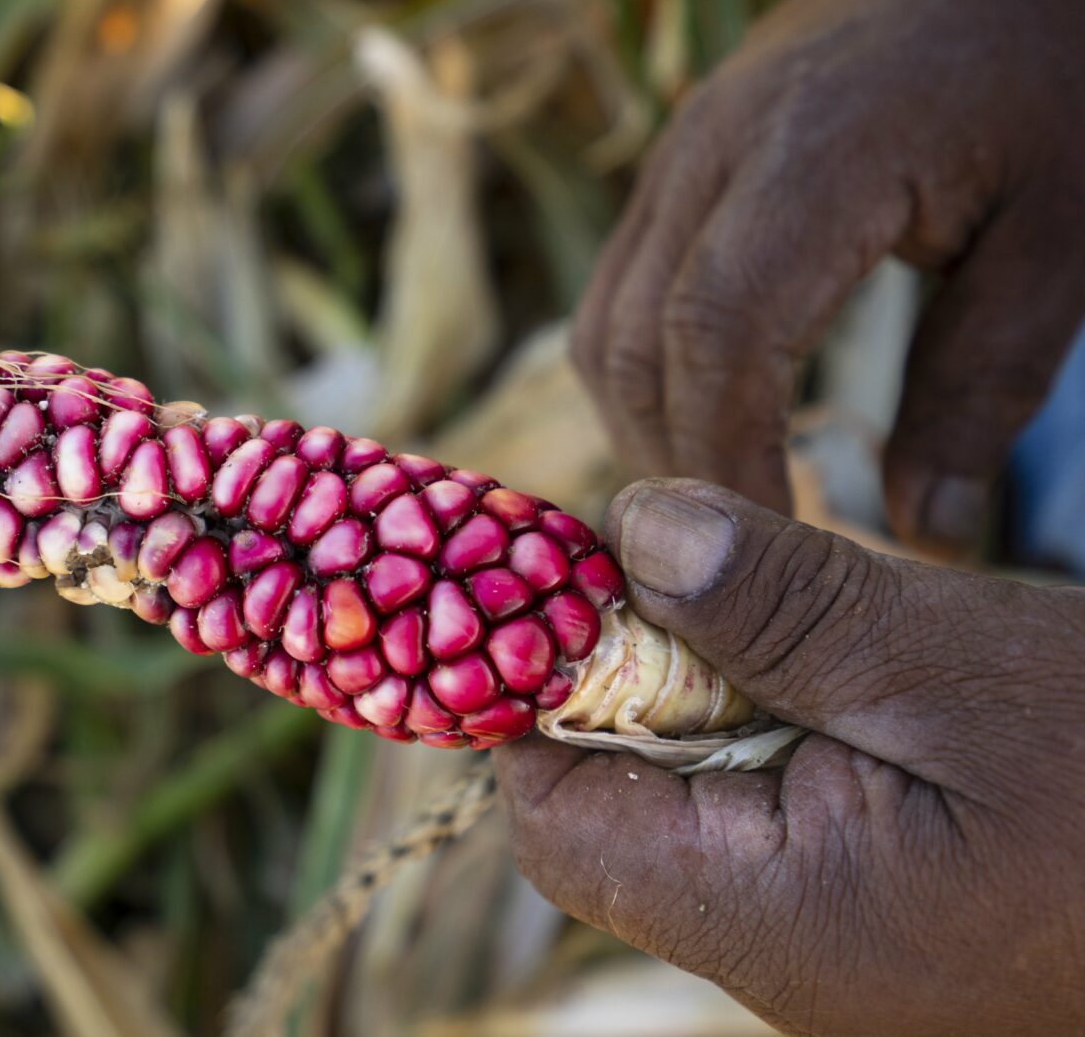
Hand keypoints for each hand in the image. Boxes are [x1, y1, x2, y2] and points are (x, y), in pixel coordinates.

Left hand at [494, 479, 1084, 1035]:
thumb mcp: (952, 664)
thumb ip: (774, 603)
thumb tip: (627, 529)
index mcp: (771, 920)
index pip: (556, 817)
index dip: (534, 690)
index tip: (562, 574)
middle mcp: (771, 956)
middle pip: (605, 810)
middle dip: (624, 680)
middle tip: (688, 573)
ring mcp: (818, 945)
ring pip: (679, 805)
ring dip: (702, 695)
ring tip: (786, 625)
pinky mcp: (862, 912)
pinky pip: (757, 814)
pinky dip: (765, 726)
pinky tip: (830, 675)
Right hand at [571, 0, 1084, 550]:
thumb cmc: (1048, 84)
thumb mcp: (1059, 239)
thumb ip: (984, 387)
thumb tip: (925, 534)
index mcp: (815, 156)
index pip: (716, 333)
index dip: (726, 459)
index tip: (772, 547)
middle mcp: (715, 148)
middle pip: (634, 341)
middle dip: (675, 460)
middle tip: (740, 551)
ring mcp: (680, 152)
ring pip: (604, 324)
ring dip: (646, 425)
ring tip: (721, 499)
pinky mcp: (675, 164)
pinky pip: (618, 291)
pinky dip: (646, 374)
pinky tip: (708, 416)